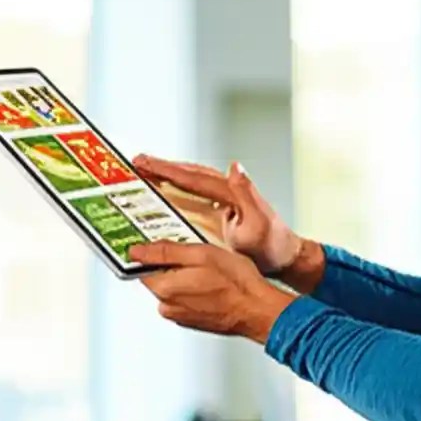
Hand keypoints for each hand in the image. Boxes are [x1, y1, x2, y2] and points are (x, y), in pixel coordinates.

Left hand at [130, 241, 296, 344]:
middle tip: (197, 254)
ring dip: (186, 276)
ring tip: (209, 269)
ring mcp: (181, 316)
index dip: (153, 252)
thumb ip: (164, 252)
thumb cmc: (236, 282)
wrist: (259, 310)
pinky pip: (186, 298)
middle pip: (158, 276)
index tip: (166, 243)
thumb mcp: (200, 254)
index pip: (142, 267)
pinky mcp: (194, 321)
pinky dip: (195, 289)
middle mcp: (168, 306)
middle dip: (173, 263)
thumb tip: (136, 251)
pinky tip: (213, 282)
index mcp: (165, 289)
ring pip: (174, 287)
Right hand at [133, 155, 301, 275]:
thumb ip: (246, 194)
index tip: (146, 164)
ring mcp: (224, 199)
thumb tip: (235, 166)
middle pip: (189, 174)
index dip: (168, 170)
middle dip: (162, 167)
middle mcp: (226, 191)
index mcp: (230, 192)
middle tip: (137, 162)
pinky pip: (194, 195)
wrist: (284, 257)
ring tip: (144, 171)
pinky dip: (178, 189)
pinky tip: (165, 192)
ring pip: (190, 182)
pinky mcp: (222, 210)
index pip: (193, 178)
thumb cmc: (271, 246)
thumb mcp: (258, 223)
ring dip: (168, 175)